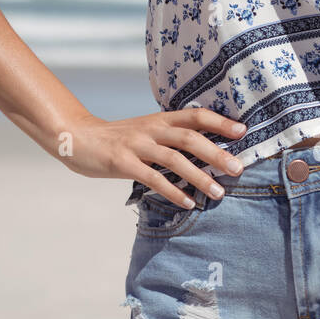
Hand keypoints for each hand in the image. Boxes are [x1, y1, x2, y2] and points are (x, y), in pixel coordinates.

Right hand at [57, 109, 245, 207]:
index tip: (243, 130)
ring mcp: (136, 145)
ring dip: (199, 177)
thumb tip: (205, 150)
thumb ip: (171, 137)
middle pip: (190, 137)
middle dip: (216, 153)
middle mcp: (151, 129)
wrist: (76, 138)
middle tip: (238, 168)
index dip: (219, 121)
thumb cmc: (118, 139)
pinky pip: (152, 178)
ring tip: (218, 192)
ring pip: (174, 159)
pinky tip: (188, 202)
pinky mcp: (122, 163)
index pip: (195, 115)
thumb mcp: (146, 131)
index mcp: (159, 119)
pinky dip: (173, 191)